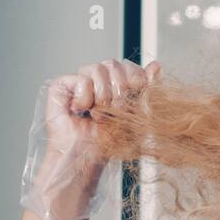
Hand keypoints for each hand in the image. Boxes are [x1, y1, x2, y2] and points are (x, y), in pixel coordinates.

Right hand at [23, 58, 160, 219]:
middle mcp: (98, 80)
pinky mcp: (62, 85)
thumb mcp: (139, 115)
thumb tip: (157, 65)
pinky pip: (81, 79)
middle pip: (114, 63)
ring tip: (99, 115)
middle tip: (116, 111)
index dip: (135, 79)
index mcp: (117, 84)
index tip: (135, 98)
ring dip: (104, 96)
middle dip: (120, 90)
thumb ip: (148, 90)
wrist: (90, 156)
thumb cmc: (113, 141)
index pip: (129, 66)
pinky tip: (81, 111)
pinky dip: (85, 98)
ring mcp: (79, 81)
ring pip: (98, 67)